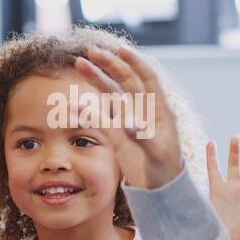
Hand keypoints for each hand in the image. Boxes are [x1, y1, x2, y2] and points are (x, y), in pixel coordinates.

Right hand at [73, 47, 183, 188]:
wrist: (159, 189)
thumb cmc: (166, 170)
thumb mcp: (158, 154)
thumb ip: (143, 137)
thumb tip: (128, 122)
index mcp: (159, 110)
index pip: (148, 79)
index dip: (135, 63)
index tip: (121, 50)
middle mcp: (142, 111)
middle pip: (125, 80)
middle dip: (109, 64)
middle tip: (91, 51)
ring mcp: (128, 120)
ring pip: (110, 94)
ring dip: (96, 78)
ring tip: (79, 63)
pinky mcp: (117, 134)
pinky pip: (100, 117)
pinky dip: (87, 109)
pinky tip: (73, 103)